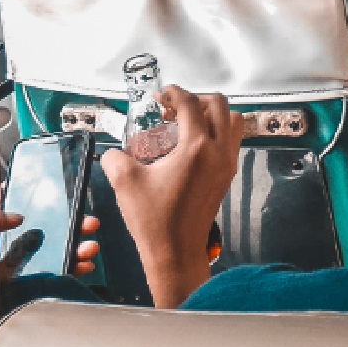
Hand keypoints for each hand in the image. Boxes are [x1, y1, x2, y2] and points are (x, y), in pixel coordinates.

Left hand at [0, 184, 102, 278]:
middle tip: (90, 224)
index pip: (27, 209)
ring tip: (90, 247)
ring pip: (58, 254)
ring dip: (78, 249)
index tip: (68, 200)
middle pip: (52, 232)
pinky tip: (84, 265)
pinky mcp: (29, 283)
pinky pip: (55, 275)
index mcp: (0, 227)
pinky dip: (73, 270)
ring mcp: (23, 265)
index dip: (48, 203)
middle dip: (74, 228)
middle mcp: (14, 245)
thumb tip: (20, 218)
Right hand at [101, 85, 242, 307]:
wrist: (177, 253)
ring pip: (232, 122)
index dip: (173, 93)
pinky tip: (190, 145)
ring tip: (186, 123)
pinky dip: (216, 133)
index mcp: (196, 148)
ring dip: (211, 115)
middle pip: (219, 105)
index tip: (160, 96)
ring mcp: (226, 165)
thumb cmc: (155, 221)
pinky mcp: (226, 178)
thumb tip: (114, 153)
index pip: (190, 103)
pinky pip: (231, 142)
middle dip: (195, 99)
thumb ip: (115, 158)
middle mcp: (218, 153)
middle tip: (172, 108)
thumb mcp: (125, 182)